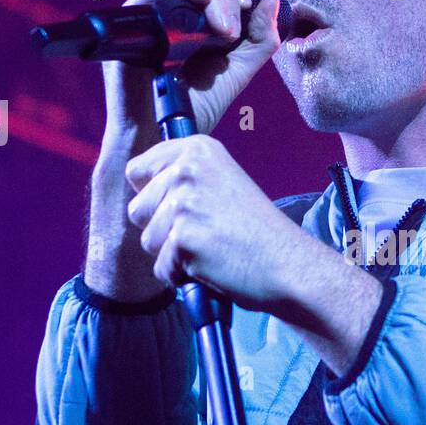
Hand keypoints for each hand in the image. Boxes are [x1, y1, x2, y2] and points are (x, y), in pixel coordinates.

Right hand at [102, 0, 281, 143]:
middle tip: (235, 28)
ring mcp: (151, 14)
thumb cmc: (195, 107)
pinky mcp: (132, 25)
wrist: (163, 136)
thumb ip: (260, 41)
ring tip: (223, 32)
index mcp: (196, 15)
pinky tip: (204, 10)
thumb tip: (272, 0)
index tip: (247, 9)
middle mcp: (172, 9)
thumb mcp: (237, 72)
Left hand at [125, 134, 300, 309]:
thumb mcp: (221, 182)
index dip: (154, 197)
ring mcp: (184, 203)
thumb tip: (139, 194)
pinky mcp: (183, 238)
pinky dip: (181, 275)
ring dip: (172, 254)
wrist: (288, 263)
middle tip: (205, 232)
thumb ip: (183, 178)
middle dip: (162, 229)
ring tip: (210, 248)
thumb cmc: (258, 231)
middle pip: (137, 209)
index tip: (187, 207)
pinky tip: (211, 265)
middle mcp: (187, 169)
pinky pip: (161, 267)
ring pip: (147, 240)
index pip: (137, 171)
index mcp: (197, 149)